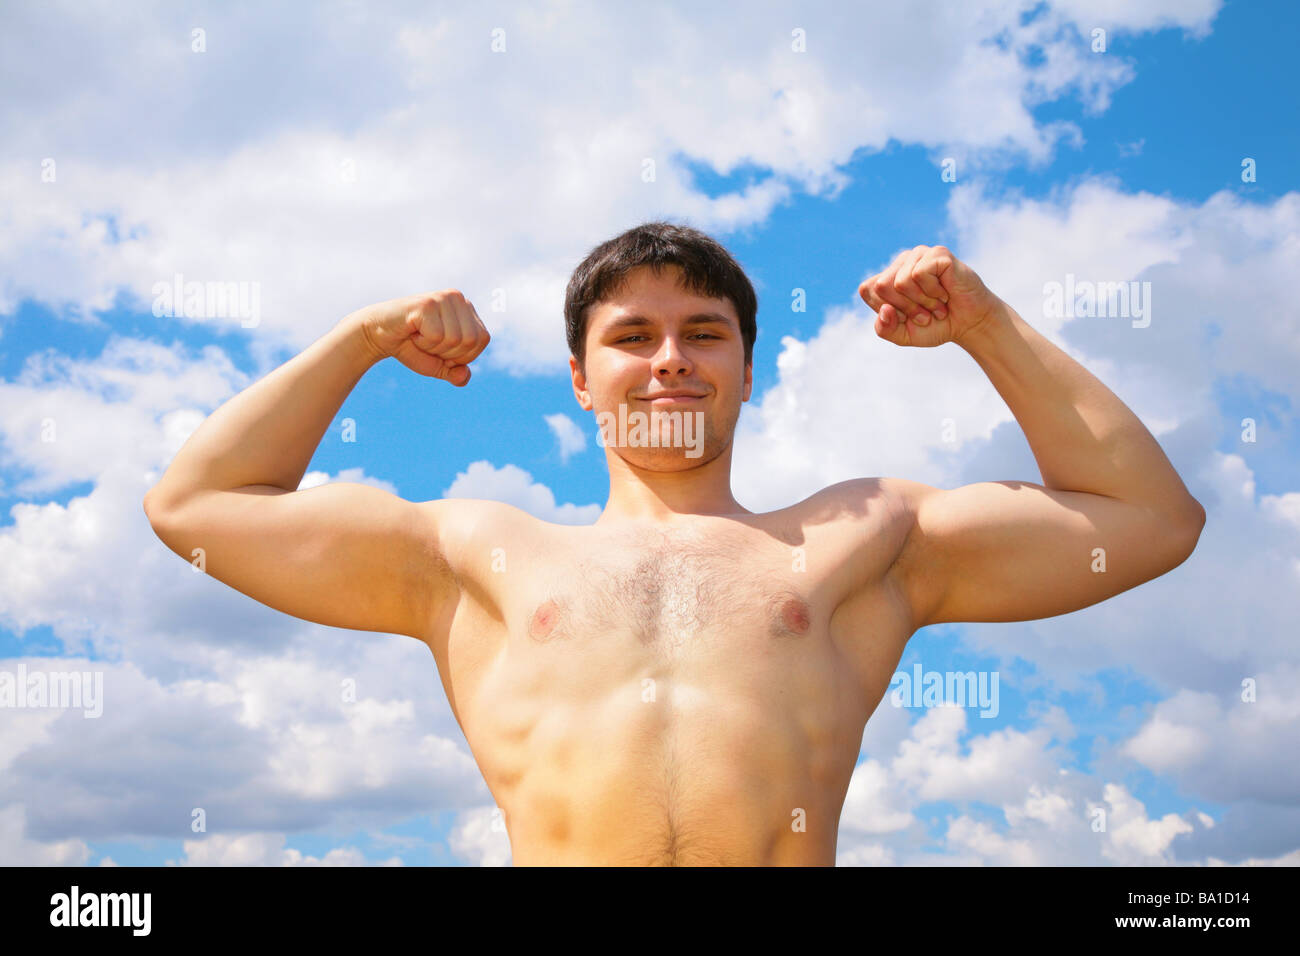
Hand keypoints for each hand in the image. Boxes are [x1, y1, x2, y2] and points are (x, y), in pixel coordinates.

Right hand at [350, 290, 489, 384]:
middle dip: (449, 353)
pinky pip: (437, 336)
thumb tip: (464, 376)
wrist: (378, 335)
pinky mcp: (428, 303)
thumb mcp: (438, 364)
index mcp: (467, 309)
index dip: (463, 354)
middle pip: (471, 341)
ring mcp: (443, 298)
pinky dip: (423, 343)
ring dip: (434, 348)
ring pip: (455, 340)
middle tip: (428, 343)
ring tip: (419, 337)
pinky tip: (412, 332)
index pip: (482, 340)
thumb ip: (456, 373)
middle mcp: (458, 298)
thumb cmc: (411, 347)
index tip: (440, 348)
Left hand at [858, 245, 1001, 347]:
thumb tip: (884, 309)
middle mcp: (900, 263)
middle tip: (924, 312)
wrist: (969, 324)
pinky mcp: (937, 253)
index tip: (907, 316)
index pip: (867, 290)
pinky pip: (920, 274)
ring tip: (936, 303)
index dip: (887, 310)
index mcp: (886, 278)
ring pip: (901, 282)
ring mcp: (919, 255)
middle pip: (881, 286)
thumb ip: (885, 329)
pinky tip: (945, 292)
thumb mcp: (903, 335)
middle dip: (905, 308)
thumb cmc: (935, 326)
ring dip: (922, 302)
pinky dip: (933, 292)